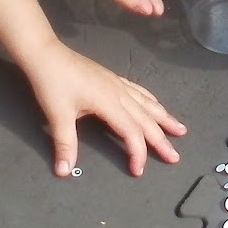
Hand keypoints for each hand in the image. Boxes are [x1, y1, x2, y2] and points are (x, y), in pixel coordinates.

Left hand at [23, 38, 185, 177]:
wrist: (46, 55)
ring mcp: (118, 84)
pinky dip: (152, 101)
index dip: (138, 152)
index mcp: (109, 102)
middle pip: (146, 120)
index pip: (132, 132)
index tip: (138, 170)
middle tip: (175, 157)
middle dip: (162, 140)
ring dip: (165, 118)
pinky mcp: (112, 79)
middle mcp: (119, 93)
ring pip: (148, 104)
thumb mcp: (56, 116)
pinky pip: (140, 92)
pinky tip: (156, 105)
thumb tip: (64, 171)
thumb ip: (65, 144)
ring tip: (180, 130)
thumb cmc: (52, 84)